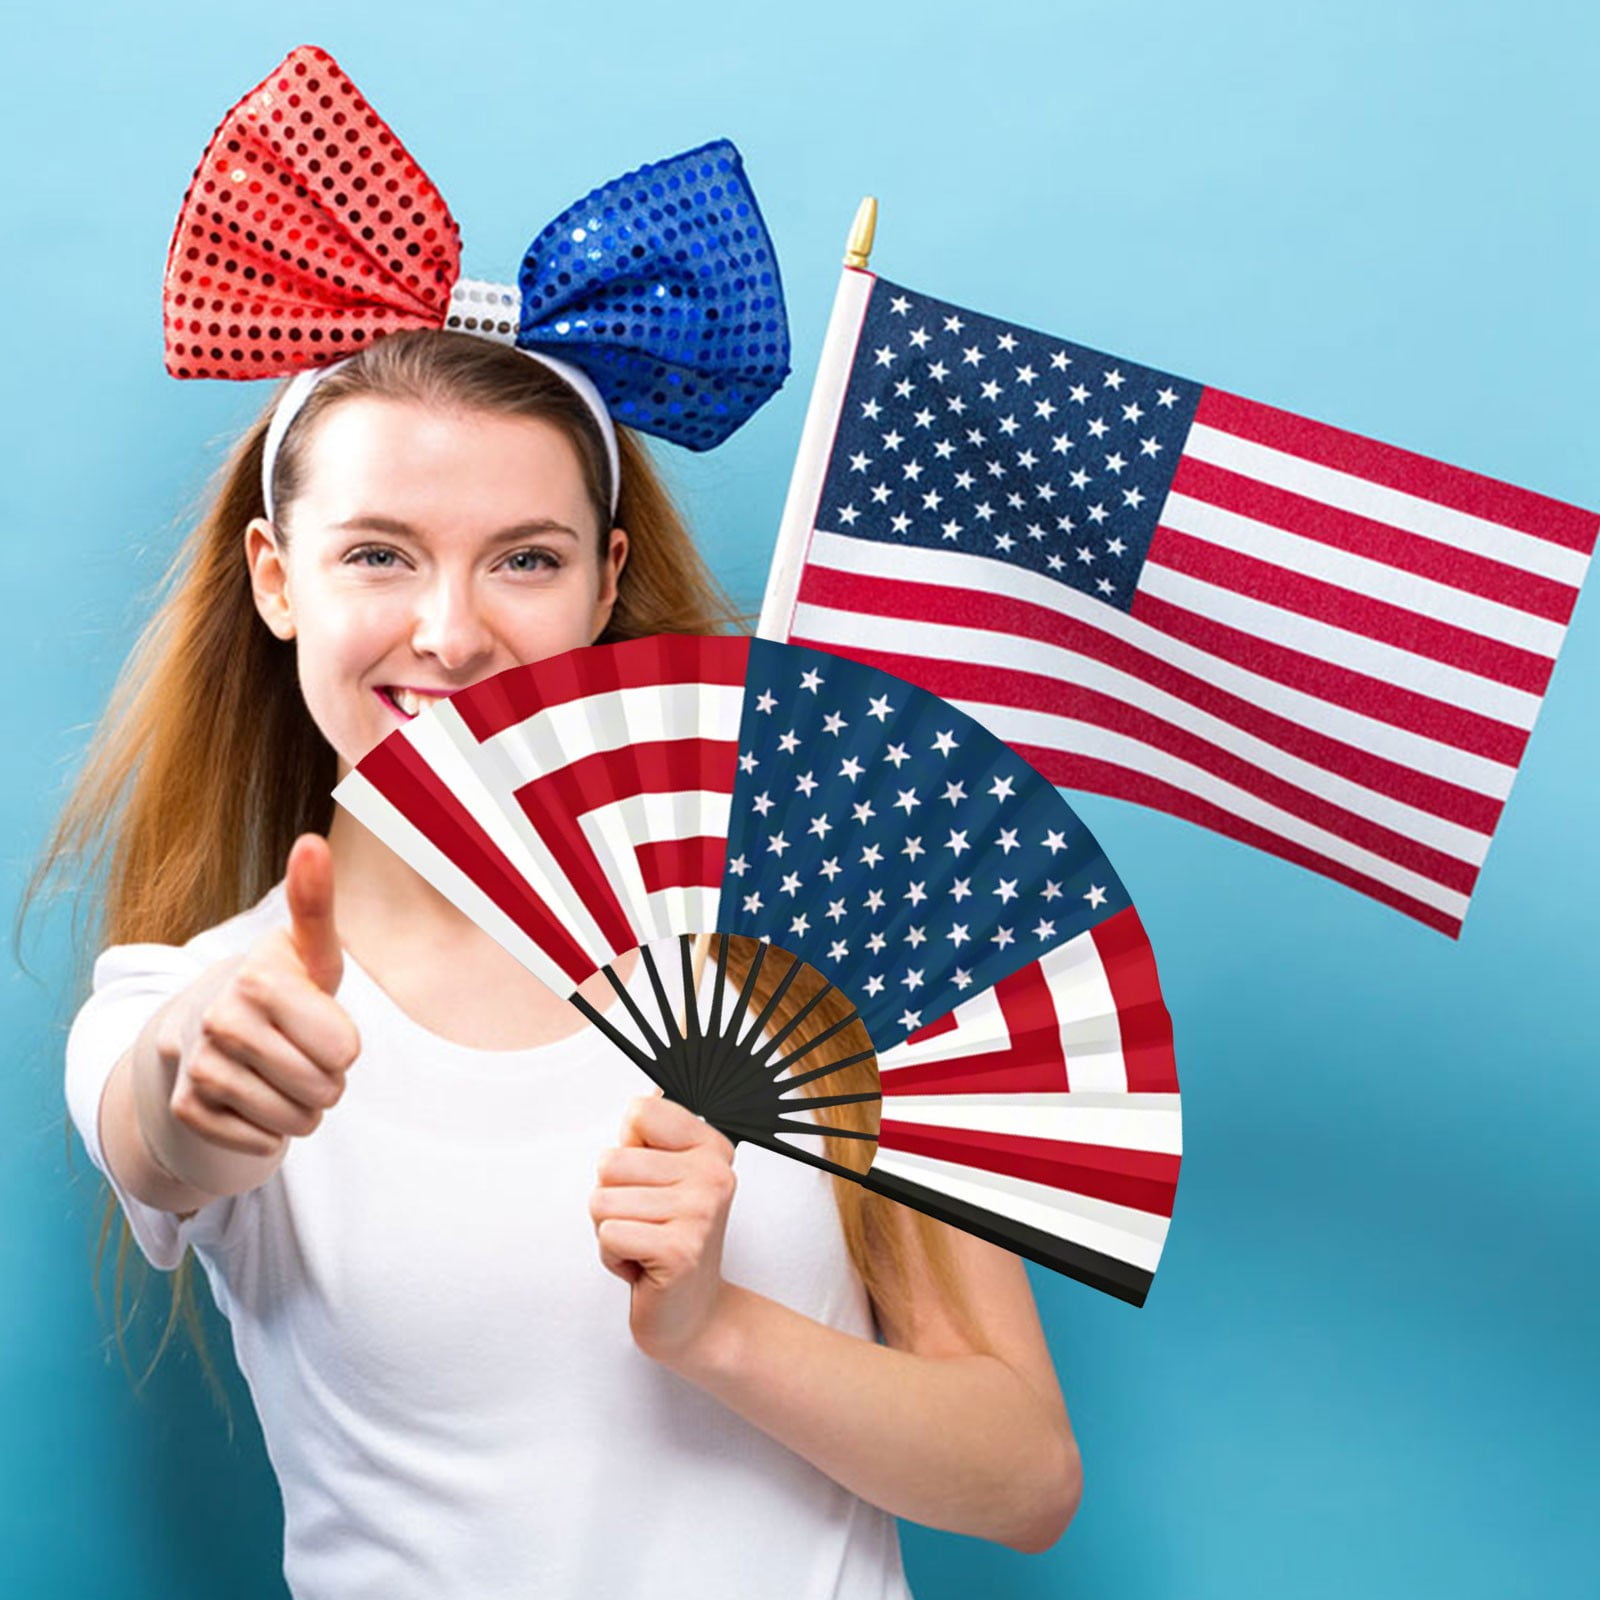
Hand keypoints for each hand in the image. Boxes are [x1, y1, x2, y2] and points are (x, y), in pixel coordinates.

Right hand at [140, 833, 360, 1185]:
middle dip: (328, 1081)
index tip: (320, 1024)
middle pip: (324, 1090)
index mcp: (259, 980)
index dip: (345, 1045)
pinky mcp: (187, 1107)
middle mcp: (219, 1020)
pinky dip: (269, 1131)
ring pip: (294, 1121)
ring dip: (303, 1110)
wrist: (208, 1026)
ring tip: (288, 1078)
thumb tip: (311, 841)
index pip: (345, 1051)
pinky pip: (259, 1141)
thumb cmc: (282, 986)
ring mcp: (197, 1066)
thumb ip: (315, 902)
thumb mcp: (309, 950)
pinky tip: (258, 1100)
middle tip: (304, 1054)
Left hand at [589, 1089, 738, 1367]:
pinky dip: (612, 1257)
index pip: (640, 1111)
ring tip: (643, 1244)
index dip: (627, 1150)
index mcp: (711, 1147)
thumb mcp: (667, 1180)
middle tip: (644, 1222)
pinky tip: (642, 1266)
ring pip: (602, 1199)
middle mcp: (712, 1174)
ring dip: (609, 1230)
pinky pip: (608, 1235)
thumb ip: (654, 1138)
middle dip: (611, 1198)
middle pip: (610, 1160)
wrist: (693, 1315)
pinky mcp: (680, 1249)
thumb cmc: (668, 1241)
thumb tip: (647, 1092)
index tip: (649, 1180)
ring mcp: (700, 1211)